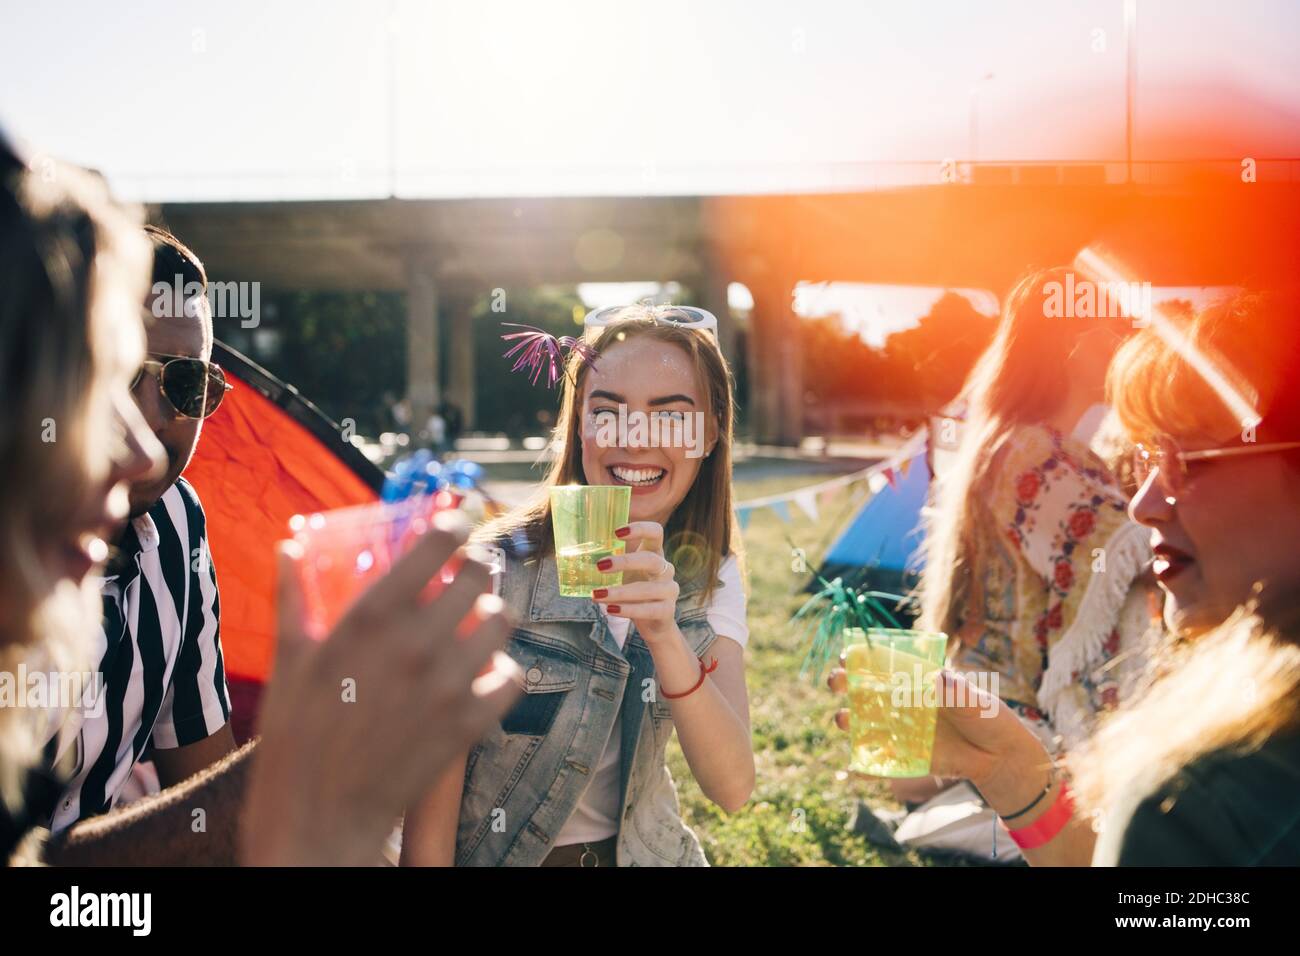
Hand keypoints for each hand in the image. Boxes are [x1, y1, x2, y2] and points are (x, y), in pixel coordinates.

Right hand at [241, 510, 522, 865]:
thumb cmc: (295, 736)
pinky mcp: (467, 722)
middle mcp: (416, 642)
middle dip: (476, 569)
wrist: (317, 816)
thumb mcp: (288, 657)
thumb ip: (294, 594)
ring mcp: (447, 683)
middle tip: (466, 577)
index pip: (437, 544)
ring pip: (502, 621)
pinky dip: (502, 671)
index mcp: (371, 617)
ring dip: (491, 617)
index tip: (456, 525)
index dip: (454, 526)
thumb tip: (290, 546)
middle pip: (480, 576)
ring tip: (474, 625)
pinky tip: (481, 673)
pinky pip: (511, 676)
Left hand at [591, 520, 678, 643]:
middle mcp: (665, 570)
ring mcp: (669, 590)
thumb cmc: (634, 593)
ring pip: (646, 589)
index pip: (656, 532)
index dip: (640, 529)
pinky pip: (648, 610)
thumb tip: (573, 558)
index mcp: (655, 554)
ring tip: (596, 595)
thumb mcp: (623, 575)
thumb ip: (608, 565)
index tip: (617, 532)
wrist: (654, 623)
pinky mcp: (667, 611)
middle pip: (650, 560)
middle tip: (600, 566)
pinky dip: (628, 609)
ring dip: (619, 592)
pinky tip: (611, 610)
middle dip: (625, 562)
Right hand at [827, 660, 1048, 797]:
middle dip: (842, 683)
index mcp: (915, 679)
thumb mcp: (978, 702)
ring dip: (847, 720)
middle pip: (861, 689)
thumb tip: (938, 677)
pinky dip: (865, 766)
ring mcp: (900, 729)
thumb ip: (958, 692)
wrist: (1000, 756)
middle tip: (837, 683)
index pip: (880, 662)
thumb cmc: (989, 718)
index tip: (847, 656)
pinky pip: (880, 761)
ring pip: (863, 722)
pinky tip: (856, 768)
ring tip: (844, 720)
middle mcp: (900, 701)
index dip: (858, 656)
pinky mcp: (905, 757)